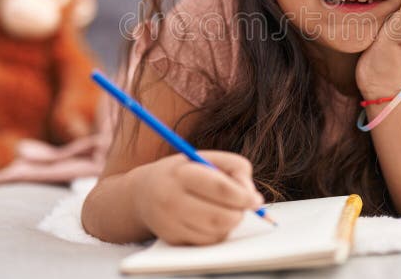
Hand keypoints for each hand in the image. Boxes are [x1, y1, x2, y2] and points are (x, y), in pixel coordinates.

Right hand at [136, 150, 264, 245]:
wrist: (144, 193)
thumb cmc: (184, 172)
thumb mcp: (207, 158)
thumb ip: (236, 168)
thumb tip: (254, 199)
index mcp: (182, 174)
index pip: (220, 189)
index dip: (243, 196)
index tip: (256, 200)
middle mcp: (172, 199)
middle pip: (221, 216)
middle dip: (239, 212)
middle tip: (243, 205)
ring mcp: (170, 223)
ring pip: (217, 232)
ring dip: (229, 222)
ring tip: (221, 208)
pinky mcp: (173, 239)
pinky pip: (208, 242)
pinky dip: (217, 232)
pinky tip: (209, 219)